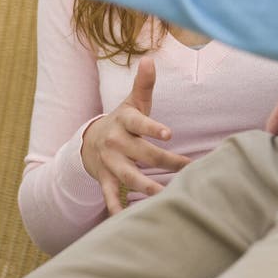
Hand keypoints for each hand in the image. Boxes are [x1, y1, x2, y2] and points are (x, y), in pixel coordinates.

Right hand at [81, 56, 190, 214]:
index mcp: (124, 121)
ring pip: (129, 176)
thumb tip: (149, 59)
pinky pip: (110, 196)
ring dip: (147, 187)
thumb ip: (144, 84)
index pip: (139, 123)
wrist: (89, 141)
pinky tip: (127, 219)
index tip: (170, 134)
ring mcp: (109, 163)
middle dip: (164, 161)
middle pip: (142, 153)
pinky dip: (117, 208)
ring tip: (166, 195)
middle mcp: (115, 142)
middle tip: (188, 168)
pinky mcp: (105, 180)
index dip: (153, 127)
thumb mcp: (132, 102)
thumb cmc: (122, 120)